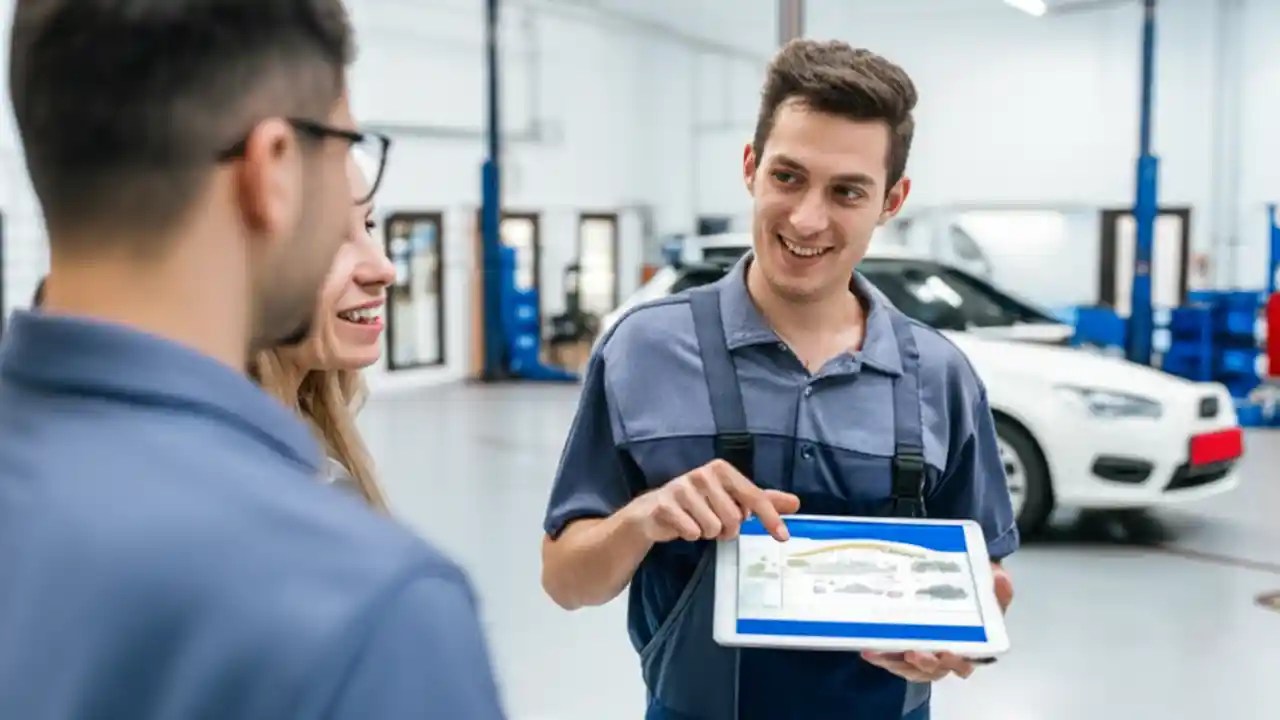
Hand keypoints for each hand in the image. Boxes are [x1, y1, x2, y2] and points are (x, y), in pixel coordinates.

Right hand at [625, 459, 799, 543]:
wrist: (655, 510)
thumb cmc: (699, 503)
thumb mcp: (731, 499)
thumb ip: (762, 500)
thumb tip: (795, 503)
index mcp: (722, 470)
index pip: (754, 497)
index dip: (770, 518)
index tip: (783, 537)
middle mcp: (703, 474)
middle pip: (734, 518)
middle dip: (727, 529)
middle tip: (716, 523)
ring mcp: (683, 487)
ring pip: (713, 527)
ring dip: (708, 533)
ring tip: (698, 523)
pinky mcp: (666, 504)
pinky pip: (692, 532)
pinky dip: (691, 535)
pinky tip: (684, 526)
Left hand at [862, 563, 1013, 681]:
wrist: (953, 584)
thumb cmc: (973, 591)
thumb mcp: (990, 585)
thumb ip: (998, 586)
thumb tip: (1000, 579)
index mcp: (972, 645)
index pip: (966, 660)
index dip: (956, 661)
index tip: (947, 652)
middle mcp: (947, 655)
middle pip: (936, 668)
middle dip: (925, 663)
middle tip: (914, 653)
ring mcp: (925, 654)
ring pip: (911, 668)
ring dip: (896, 662)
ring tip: (881, 652)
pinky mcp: (904, 650)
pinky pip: (893, 659)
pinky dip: (881, 656)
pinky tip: (869, 649)